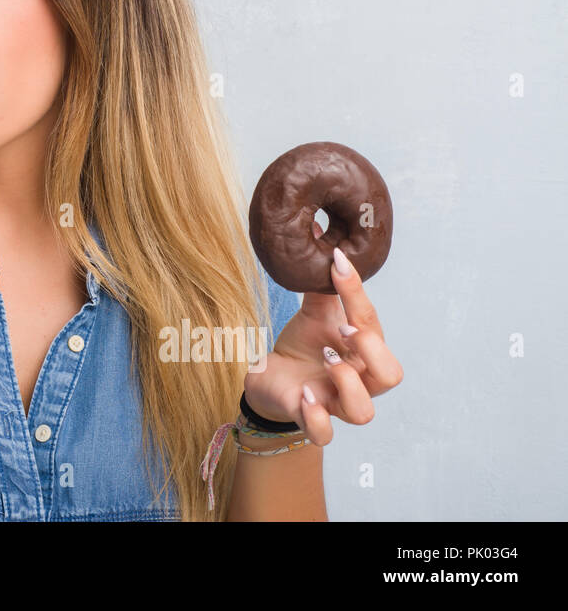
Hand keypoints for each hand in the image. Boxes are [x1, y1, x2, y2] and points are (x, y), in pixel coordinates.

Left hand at [242, 218, 403, 445]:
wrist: (273, 383)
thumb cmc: (305, 347)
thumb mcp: (314, 313)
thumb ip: (324, 283)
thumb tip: (319, 230)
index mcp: (363, 348)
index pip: (371, 320)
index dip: (357, 293)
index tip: (337, 263)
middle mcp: (358, 378)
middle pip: (392, 375)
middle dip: (372, 351)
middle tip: (343, 331)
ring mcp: (336, 403)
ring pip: (364, 412)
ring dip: (347, 385)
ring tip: (325, 363)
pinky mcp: (311, 420)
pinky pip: (326, 434)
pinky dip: (318, 419)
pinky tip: (304, 396)